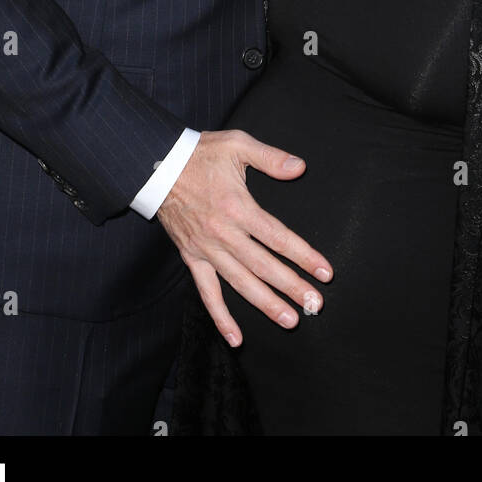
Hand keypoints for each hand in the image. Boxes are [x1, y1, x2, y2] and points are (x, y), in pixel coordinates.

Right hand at [157, 129, 331, 345]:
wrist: (158, 166)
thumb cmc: (200, 153)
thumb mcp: (237, 144)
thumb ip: (270, 158)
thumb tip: (299, 168)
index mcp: (238, 207)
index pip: (278, 238)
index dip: (303, 256)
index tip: (324, 272)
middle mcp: (224, 233)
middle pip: (264, 266)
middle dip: (292, 287)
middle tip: (315, 304)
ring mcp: (207, 249)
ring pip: (240, 283)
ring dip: (266, 304)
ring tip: (290, 320)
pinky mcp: (192, 257)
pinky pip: (207, 293)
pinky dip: (221, 317)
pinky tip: (236, 337)